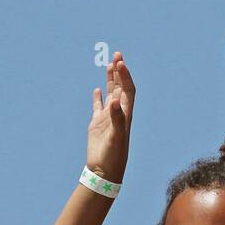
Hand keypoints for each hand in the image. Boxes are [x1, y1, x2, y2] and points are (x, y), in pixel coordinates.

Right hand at [87, 51, 134, 183]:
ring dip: (111, 80)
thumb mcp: (116, 136)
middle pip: (121, 87)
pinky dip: (98, 97)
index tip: (120, 62)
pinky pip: (97, 107)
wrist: (104, 171)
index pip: (128, 89)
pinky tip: (97, 89)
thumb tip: (114, 100)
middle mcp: (118, 113)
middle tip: (117, 54)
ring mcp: (107, 118)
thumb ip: (116, 118)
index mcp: (125, 114)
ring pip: (110, 94)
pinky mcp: (96, 124)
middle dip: (120, 71)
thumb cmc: (114, 156)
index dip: (125, 76)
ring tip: (110, 64)